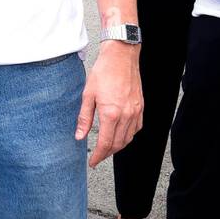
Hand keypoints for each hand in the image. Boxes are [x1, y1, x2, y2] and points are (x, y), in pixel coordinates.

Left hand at [75, 41, 142, 167]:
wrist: (121, 56)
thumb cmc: (104, 72)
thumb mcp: (88, 95)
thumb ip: (84, 118)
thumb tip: (79, 136)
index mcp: (111, 113)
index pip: (105, 143)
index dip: (98, 156)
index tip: (93, 162)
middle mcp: (126, 115)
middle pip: (118, 144)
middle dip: (107, 154)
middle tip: (98, 157)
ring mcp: (135, 111)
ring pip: (128, 138)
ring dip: (118, 147)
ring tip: (107, 148)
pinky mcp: (141, 107)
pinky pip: (136, 128)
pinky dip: (128, 136)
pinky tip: (121, 135)